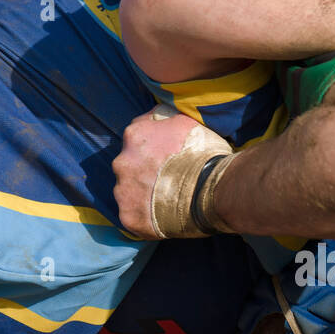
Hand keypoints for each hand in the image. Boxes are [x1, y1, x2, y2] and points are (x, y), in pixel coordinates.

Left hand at [112, 107, 212, 238]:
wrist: (213, 190)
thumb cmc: (204, 154)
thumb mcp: (187, 121)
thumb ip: (166, 118)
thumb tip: (158, 114)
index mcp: (134, 135)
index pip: (136, 137)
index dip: (152, 148)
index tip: (165, 157)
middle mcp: (121, 162)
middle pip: (129, 167)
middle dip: (144, 172)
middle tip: (168, 181)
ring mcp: (123, 192)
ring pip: (128, 193)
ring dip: (143, 196)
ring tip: (167, 201)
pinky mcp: (129, 217)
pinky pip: (134, 217)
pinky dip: (146, 219)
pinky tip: (164, 217)